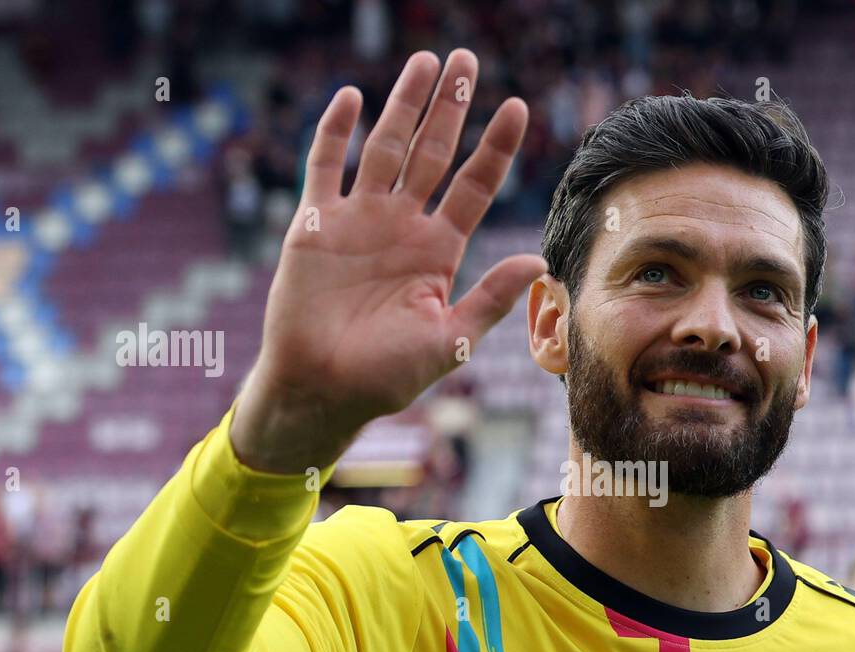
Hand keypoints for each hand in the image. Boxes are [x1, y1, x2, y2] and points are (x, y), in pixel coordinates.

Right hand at [232, 49, 546, 472]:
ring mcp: (359, 220)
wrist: (322, 389)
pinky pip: (326, 167)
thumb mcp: (451, 339)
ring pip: (385, 147)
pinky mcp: (315, 224)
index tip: (518, 108)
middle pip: (432, 153)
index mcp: (439, 250)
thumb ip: (491, 298)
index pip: (474, 186)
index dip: (495, 147)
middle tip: (467, 58)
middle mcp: (403, 226)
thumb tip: (539, 260)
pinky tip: (352, 96)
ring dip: (404, 105)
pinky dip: (335, 132)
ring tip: (426, 62)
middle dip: (450, 106)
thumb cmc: (386, 377)